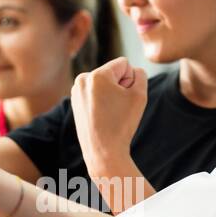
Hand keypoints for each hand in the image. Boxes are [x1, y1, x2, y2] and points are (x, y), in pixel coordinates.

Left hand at [70, 56, 147, 174]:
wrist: (103, 152)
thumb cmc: (122, 124)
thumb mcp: (140, 95)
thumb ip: (140, 75)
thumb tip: (132, 71)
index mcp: (96, 75)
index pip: (124, 64)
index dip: (131, 80)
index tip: (124, 99)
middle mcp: (82, 79)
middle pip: (112, 72)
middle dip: (119, 86)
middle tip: (117, 109)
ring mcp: (76, 91)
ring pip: (104, 83)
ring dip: (111, 94)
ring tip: (109, 113)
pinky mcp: (75, 101)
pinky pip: (95, 93)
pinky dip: (101, 101)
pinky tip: (101, 116)